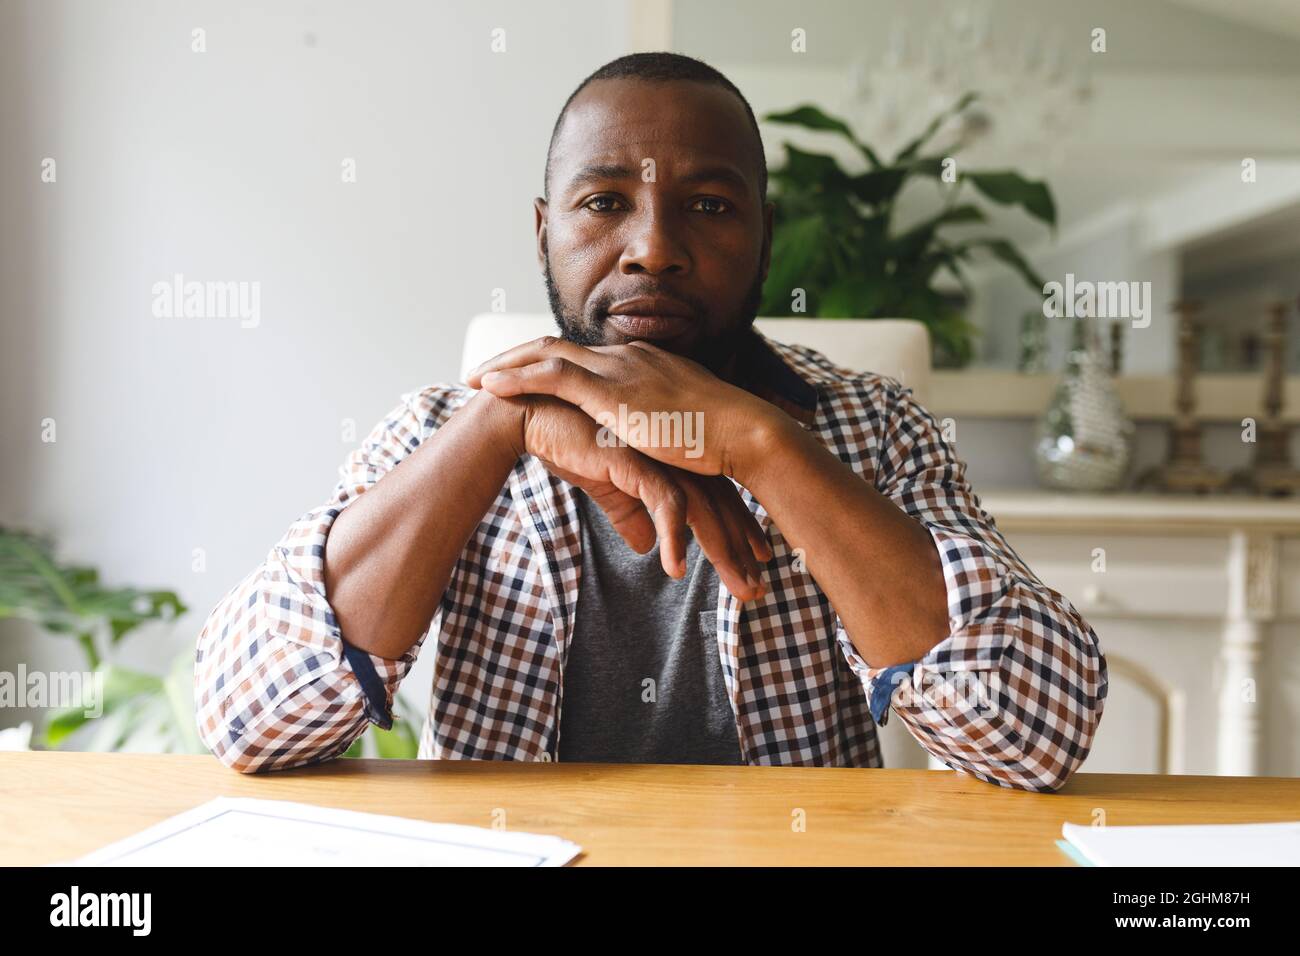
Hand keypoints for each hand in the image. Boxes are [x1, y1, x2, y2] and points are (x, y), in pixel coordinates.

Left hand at [468, 336, 780, 481]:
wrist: (743, 434)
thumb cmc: (724, 439)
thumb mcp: (685, 427)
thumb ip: (662, 428)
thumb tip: (653, 443)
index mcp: (644, 362)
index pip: (585, 356)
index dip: (549, 363)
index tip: (523, 374)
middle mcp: (628, 356)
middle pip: (557, 346)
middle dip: (516, 357)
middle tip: (484, 371)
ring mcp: (618, 370)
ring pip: (545, 354)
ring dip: (506, 365)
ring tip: (474, 380)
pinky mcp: (611, 392)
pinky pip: (550, 376)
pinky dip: (517, 378)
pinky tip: (491, 388)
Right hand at [494, 394, 770, 600]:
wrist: (529, 416)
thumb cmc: (566, 442)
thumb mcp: (605, 485)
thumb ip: (628, 512)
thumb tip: (645, 546)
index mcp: (674, 449)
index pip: (719, 493)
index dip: (738, 528)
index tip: (756, 561)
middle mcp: (674, 448)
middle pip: (722, 504)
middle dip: (742, 549)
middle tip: (756, 591)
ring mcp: (659, 452)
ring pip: (705, 509)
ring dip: (725, 554)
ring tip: (741, 591)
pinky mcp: (636, 459)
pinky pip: (667, 505)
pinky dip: (676, 539)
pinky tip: (676, 570)